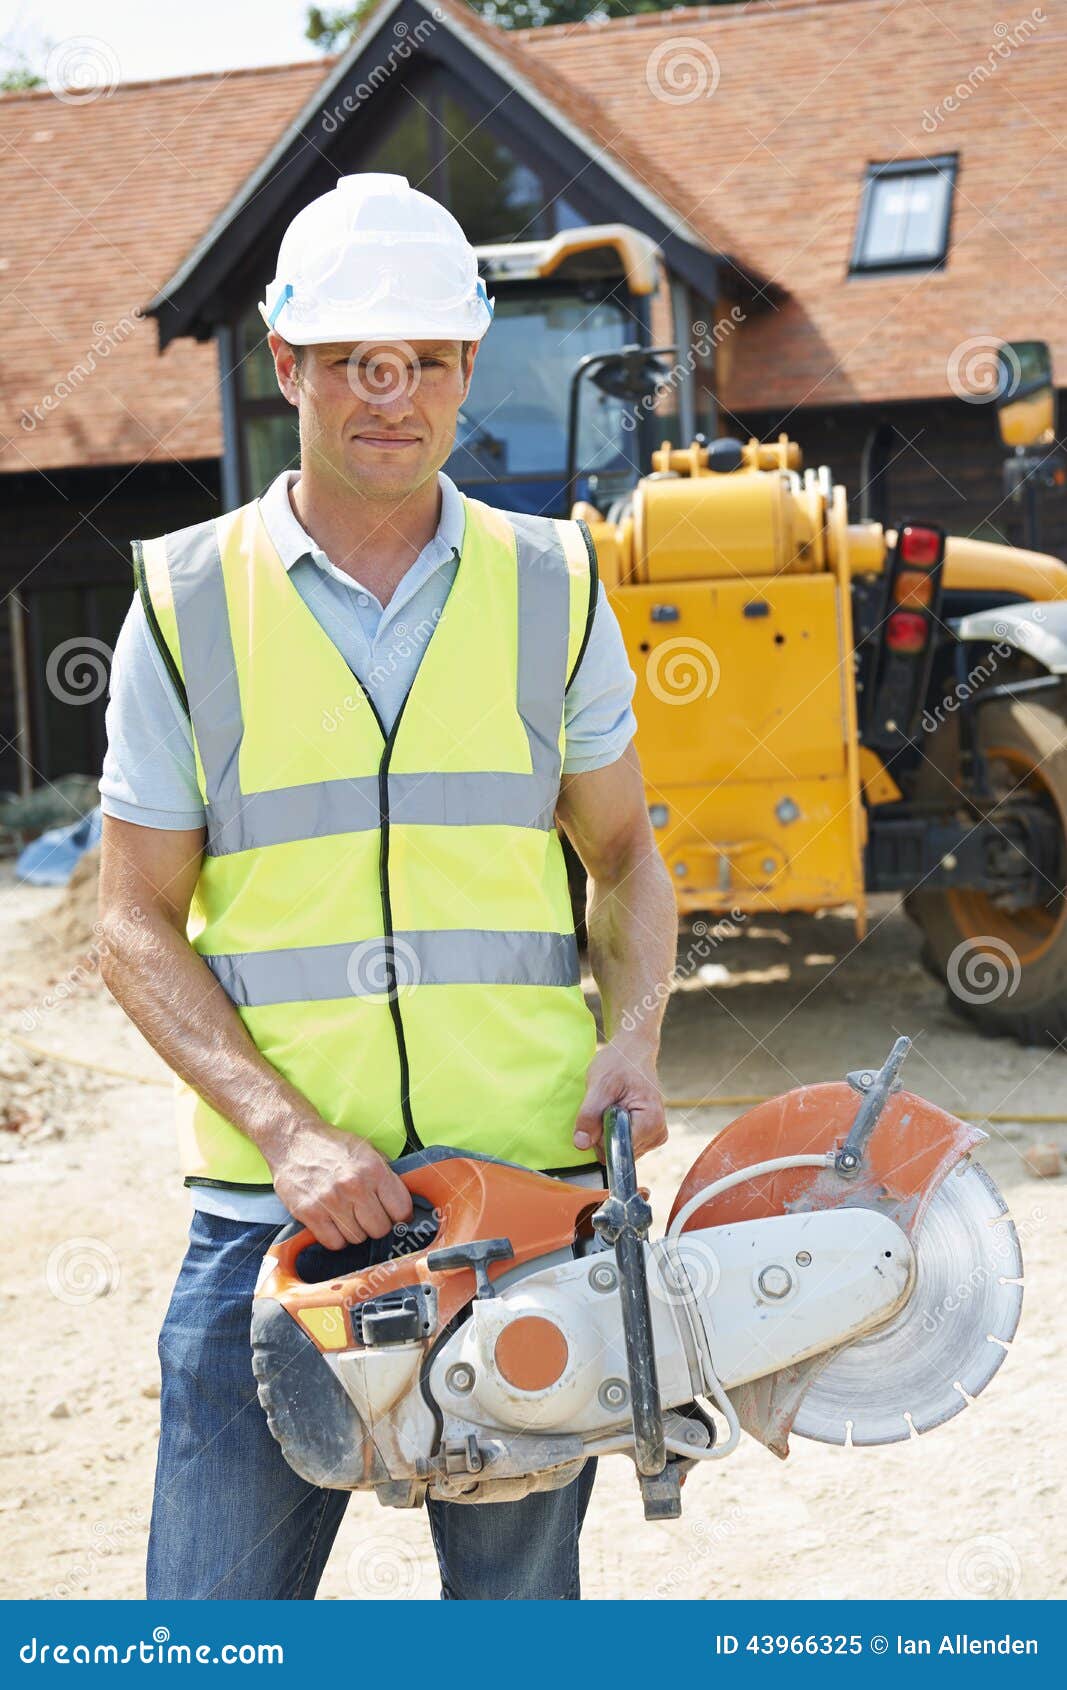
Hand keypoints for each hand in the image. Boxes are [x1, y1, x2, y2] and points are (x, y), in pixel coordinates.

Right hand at [267, 1116, 412, 1249]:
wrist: (293, 1139)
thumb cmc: (331, 1145)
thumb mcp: (366, 1149)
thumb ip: (385, 1173)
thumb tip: (402, 1200)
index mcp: (373, 1169)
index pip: (401, 1209)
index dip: (400, 1215)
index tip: (394, 1215)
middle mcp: (354, 1186)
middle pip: (380, 1229)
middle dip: (377, 1224)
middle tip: (368, 1215)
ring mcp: (331, 1201)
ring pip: (357, 1238)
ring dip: (355, 1231)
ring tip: (348, 1215)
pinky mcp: (310, 1213)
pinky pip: (334, 1243)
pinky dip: (336, 1238)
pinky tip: (334, 1223)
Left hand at [573, 1041, 667, 1160]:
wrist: (633, 1051)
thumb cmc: (619, 1063)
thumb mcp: (599, 1085)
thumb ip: (590, 1115)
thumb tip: (581, 1144)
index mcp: (651, 1122)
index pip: (619, 1150)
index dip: (602, 1137)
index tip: (601, 1112)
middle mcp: (657, 1133)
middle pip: (619, 1152)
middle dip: (605, 1133)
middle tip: (607, 1105)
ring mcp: (655, 1135)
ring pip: (620, 1150)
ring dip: (609, 1130)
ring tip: (614, 1105)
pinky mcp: (649, 1134)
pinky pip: (623, 1144)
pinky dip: (614, 1130)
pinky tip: (618, 1110)